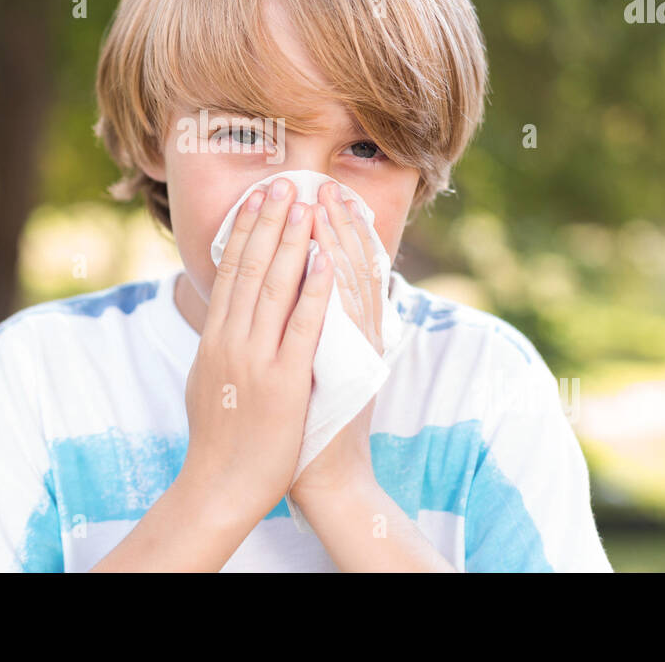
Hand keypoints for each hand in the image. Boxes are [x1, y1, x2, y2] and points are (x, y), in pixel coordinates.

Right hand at [180, 176, 336, 523]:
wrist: (220, 487)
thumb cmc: (218, 438)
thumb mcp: (206, 380)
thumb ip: (217, 343)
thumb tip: (221, 312)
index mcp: (214, 338)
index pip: (231, 271)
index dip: (247, 231)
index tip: (259, 198)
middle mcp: (232, 340)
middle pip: (252, 267)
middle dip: (271, 222)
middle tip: (285, 184)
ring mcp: (257, 359)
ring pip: (276, 286)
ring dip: (293, 241)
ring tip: (307, 204)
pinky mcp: (283, 380)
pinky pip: (302, 326)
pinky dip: (314, 289)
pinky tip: (324, 260)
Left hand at [290, 180, 384, 506]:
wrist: (329, 481)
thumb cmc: (315, 428)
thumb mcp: (321, 372)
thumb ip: (318, 334)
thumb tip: (307, 298)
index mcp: (353, 337)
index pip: (350, 270)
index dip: (340, 231)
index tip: (325, 195)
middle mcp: (358, 340)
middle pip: (348, 269)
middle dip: (332, 224)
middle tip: (319, 184)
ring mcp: (350, 356)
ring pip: (344, 285)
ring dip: (330, 240)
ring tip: (316, 201)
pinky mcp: (336, 375)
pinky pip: (335, 321)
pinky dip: (330, 285)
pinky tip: (325, 255)